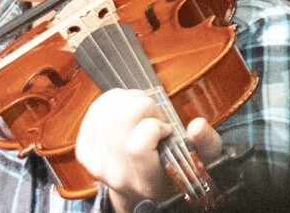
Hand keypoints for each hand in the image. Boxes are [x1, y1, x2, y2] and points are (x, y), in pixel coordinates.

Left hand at [78, 87, 221, 209]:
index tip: (166, 128)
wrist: (138, 190)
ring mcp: (96, 163)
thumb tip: (197, 125)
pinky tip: (126, 107)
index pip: (137, 147)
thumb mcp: (197, 165)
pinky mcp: (83, 150)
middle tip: (155, 113)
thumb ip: (206, 146)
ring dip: (129, 99)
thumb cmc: (172, 174)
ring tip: (143, 111)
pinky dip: (113, 100)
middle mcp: (117, 175)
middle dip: (143, 105)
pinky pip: (95, 109)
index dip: (153, 126)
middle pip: (120, 118)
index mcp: (147, 183)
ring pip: (107, 109)